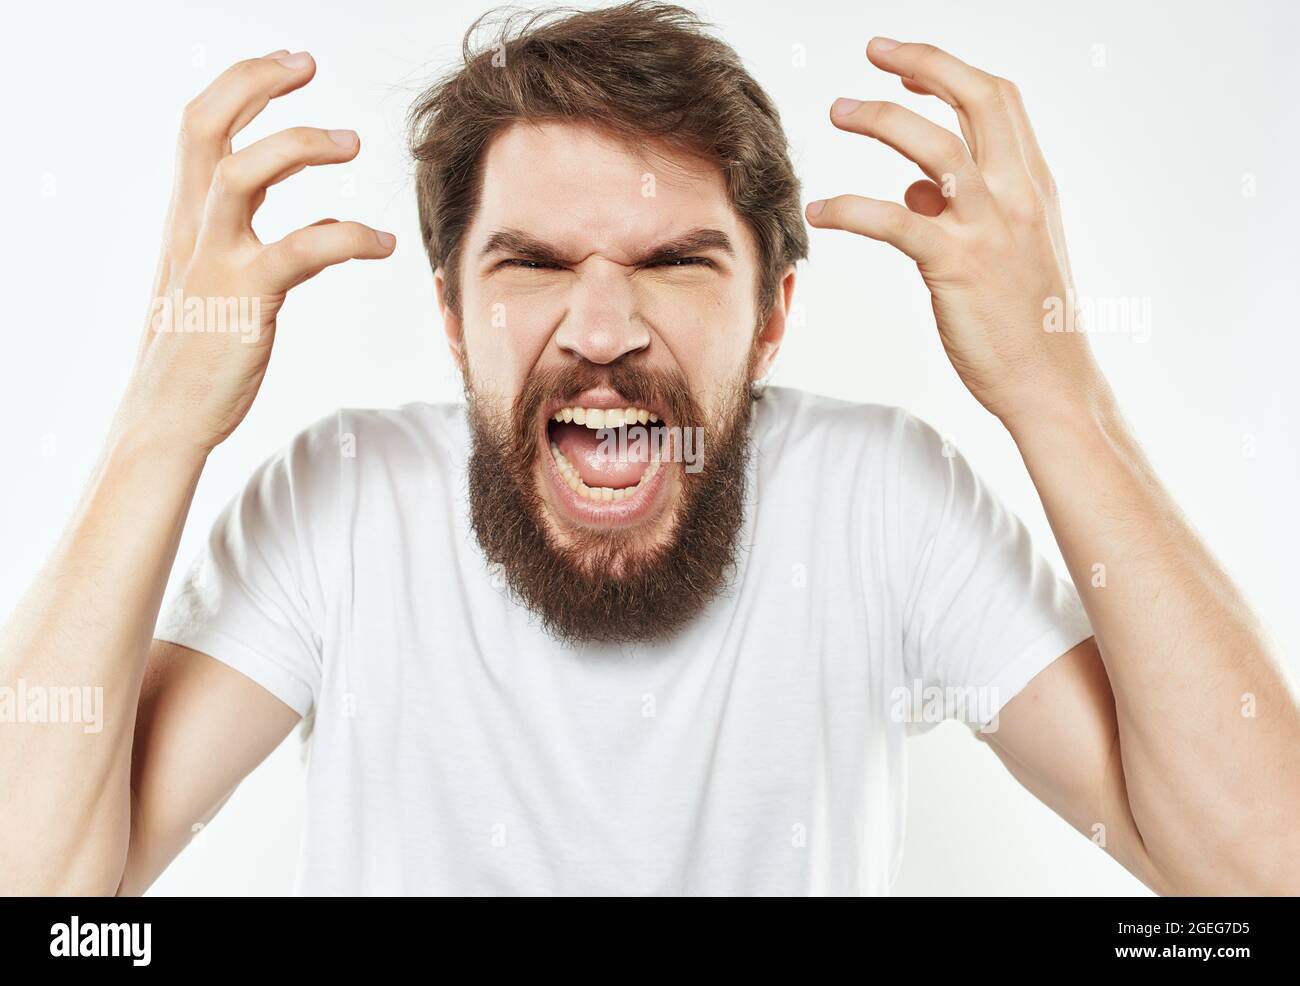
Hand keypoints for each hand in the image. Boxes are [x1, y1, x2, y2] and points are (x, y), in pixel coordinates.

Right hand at [114, 50, 395, 455]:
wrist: (166, 419)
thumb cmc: (196, 355)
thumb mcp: (211, 284)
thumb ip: (249, 244)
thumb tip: (316, 225)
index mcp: (183, 221)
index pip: (197, 128)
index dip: (241, 86)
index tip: (287, 66)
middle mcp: (191, 230)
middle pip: (205, 127)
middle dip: (255, 83)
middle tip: (308, 62)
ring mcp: (214, 263)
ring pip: (241, 173)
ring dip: (299, 145)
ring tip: (353, 142)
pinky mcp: (244, 301)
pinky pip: (301, 249)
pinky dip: (349, 235)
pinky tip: (384, 241)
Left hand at [807, 38, 1104, 426]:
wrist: (1050, 383)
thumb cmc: (1024, 322)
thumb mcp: (1006, 251)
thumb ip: (962, 209)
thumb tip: (915, 185)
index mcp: (1033, 186)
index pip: (999, 101)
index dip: (950, 70)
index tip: (905, 61)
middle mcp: (1018, 195)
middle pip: (977, 99)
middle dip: (924, 62)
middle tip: (872, 51)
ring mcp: (991, 228)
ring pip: (937, 146)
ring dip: (882, 118)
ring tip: (838, 109)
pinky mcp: (958, 266)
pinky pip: (896, 220)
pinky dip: (851, 208)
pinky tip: (820, 211)